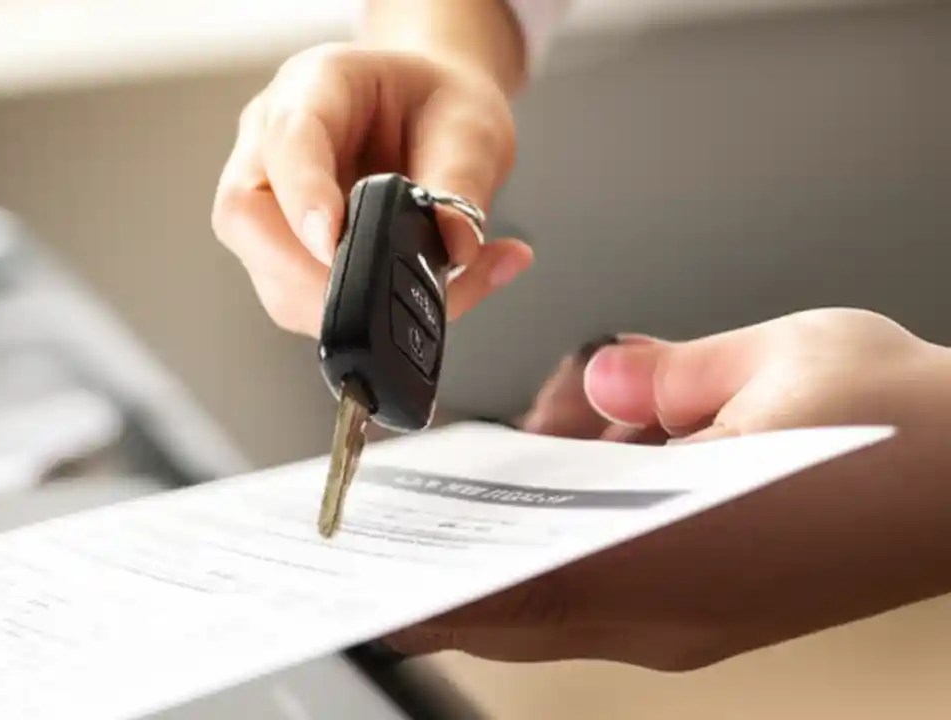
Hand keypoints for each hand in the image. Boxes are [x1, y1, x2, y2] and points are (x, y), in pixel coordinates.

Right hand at [211, 43, 533, 335]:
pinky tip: (405, 301)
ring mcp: (268, 200)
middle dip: (308, 273)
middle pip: (247, 217)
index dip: (305, 198)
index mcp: (314, 86)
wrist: (432, 113)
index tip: (333, 243)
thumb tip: (454, 247)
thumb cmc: (438, 106)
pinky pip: (297, 298)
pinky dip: (356, 314)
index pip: (287, 142)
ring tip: (422, 296)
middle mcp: (270, 144)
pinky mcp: (281, 251)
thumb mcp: (470, 126)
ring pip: (267, 272)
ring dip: (338, 305)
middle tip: (379, 297)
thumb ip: (462, 182)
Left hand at [387, 309, 950, 668]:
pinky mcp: (717, 612)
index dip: (433, 598)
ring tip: (496, 486)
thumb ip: (668, 373)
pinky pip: (609, 592)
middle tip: (385, 547)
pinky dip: (567, 552)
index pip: (519, 594)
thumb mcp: (779, 358)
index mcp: (679, 562)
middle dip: (449, 579)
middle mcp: (678, 614)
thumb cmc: (909, 422)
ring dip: (513, 554)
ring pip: (563, 605)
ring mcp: (697, 624)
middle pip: (524, 615)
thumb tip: (610, 382)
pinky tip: (571, 487)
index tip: (365, 596)